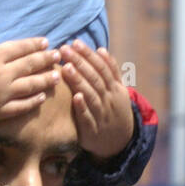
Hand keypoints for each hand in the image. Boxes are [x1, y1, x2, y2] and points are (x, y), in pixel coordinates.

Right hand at [0, 4, 60, 122]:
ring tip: (57, 76)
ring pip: (30, 85)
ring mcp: (1, 94)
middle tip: (58, 56)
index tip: (46, 42)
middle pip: (30, 65)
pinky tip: (41, 98)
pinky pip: (20, 106)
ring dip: (45, 80)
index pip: (20, 48)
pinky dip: (32, 102)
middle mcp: (1, 74)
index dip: (35, 44)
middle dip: (46, 59)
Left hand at [59, 40, 133, 158]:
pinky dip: (83, 108)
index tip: (75, 42)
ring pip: (92, 95)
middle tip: (65, 49)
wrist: (119, 143)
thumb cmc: (113, 110)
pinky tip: (76, 98)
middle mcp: (109, 100)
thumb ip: (111, 71)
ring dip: (80, 81)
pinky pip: (88, 118)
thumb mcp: (118, 91)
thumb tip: (101, 50)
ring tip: (67, 68)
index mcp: (114, 88)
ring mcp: (102, 115)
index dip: (89, 55)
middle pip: (95, 78)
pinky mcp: (93, 130)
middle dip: (80, 62)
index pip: (102, 67)